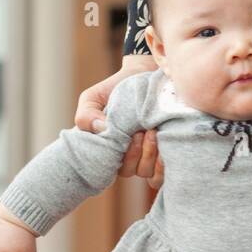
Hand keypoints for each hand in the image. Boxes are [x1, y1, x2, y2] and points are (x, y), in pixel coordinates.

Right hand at [75, 55, 163, 190]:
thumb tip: (101, 129)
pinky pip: (162, 175)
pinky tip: (165, 142)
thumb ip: (86, 115)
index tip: (126, 136)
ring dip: (150, 155)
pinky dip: (164, 164)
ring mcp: (147, 158)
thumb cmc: (116, 89)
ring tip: (153, 132)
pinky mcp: (165, 155)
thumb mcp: (93, 98)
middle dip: (135, 154)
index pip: (107, 169)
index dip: (116, 157)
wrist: (144, 76)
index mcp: (108, 150)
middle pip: (129, 171)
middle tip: (141, 131)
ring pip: (147, 173)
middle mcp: (127, 158)